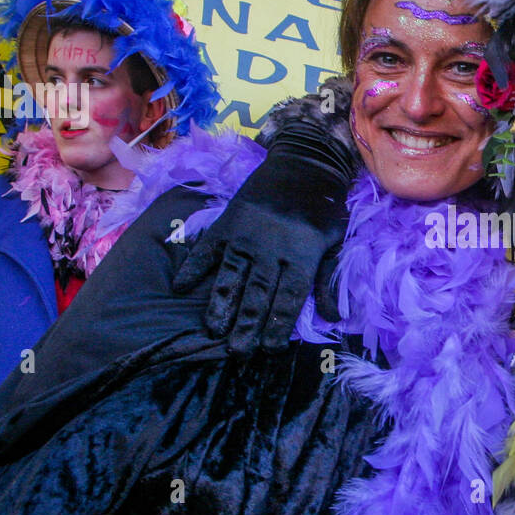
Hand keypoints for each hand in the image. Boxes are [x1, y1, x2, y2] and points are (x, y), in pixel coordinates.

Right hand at [173, 121, 356, 354]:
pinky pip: (208, 248)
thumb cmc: (323, 208)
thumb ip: (327, 280)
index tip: (268, 349)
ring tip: (212, 329)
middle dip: (247, 325)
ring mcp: (247, 234)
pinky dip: (193, 266)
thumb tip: (332, 319)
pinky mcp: (228, 222)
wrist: (304, 162)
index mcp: (302, 255)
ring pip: (231, 275)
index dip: (278, 325)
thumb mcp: (334, 243)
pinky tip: (181, 287)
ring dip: (220, 304)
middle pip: (258, 293)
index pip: (289, 298)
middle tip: (237, 351)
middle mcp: (272, 247)